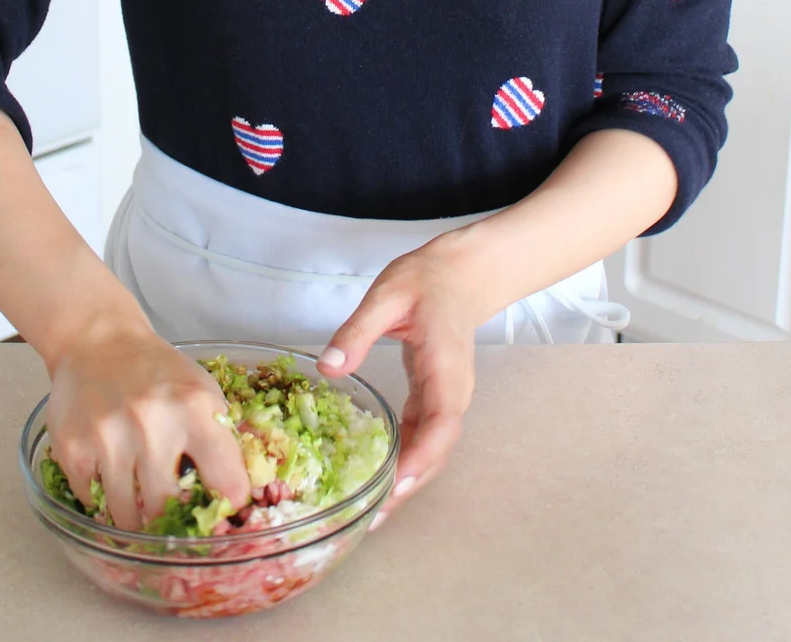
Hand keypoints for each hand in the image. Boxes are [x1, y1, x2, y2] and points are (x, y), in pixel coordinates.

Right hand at [46, 316, 249, 530]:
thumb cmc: (158, 372)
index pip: (228, 483)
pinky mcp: (74, 449)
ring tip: (138, 507)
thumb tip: (235, 500)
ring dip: (134, 518)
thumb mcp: (202, 391)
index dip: (227, 504)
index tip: (222, 509)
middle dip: (169, 520)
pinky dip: (101, 500)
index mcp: (196, 409)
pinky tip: (109, 477)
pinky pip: (92, 502)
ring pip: (126, 518)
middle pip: (167, 510)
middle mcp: (153, 425)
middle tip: (170, 520)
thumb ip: (221, 440)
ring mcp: (109, 439)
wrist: (98, 341)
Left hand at [317, 230, 484, 514]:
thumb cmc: (426, 280)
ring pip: (433, 447)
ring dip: (408, 479)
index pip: (443, 421)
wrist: (461, 274)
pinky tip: (381, 475)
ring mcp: (447, 395)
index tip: (398, 483)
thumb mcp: (386, 296)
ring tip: (373, 509)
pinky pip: (425, 434)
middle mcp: (453, 389)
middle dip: (410, 483)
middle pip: (439, 448)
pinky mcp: (435, 395)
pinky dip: (406, 459)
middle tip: (374, 516)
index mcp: (444, 365)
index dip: (422, 456)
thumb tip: (329, 368)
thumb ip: (358, 331)